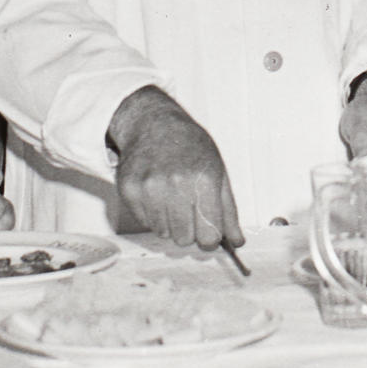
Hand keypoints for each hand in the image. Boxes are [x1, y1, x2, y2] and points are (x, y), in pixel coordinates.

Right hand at [107, 87, 244, 252]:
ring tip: (171, 198)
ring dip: (169, 222)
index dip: (210, 238)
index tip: (208, 232)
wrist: (155, 124)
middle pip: (184, 239)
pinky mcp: (129, 190)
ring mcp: (149, 187)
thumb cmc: (191, 148)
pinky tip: (156, 194)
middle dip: (189, 231)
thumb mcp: (218, 172)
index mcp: (204, 181)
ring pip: (163, 233)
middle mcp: (176, 184)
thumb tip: (237, 242)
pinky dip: (152, 215)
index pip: (209, 236)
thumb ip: (228, 211)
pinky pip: (144, 222)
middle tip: (188, 210)